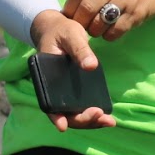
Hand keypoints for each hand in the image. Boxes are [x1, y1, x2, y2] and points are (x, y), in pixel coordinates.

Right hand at [30, 10, 116, 131]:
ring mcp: (65, 92)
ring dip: (91, 122)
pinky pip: (82, 107)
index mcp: (45, 79)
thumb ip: (80, 50)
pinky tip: (107, 117)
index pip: (48, 103)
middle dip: (83, 120)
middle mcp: (53, 90)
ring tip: (109, 121)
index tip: (63, 126)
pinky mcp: (75, 90)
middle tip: (101, 116)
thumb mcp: (71, 35)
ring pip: (75, 114)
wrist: (60, 28)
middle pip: (65, 113)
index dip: (55, 116)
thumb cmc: (61, 30)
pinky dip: (93, 115)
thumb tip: (91, 66)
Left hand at [62, 0, 154, 41]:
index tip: (69, 16)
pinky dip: (107, 36)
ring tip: (94, 29)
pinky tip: (108, 32)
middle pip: (86, 9)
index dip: (70, 8)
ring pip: (99, 23)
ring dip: (93, 31)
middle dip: (79, 22)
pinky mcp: (136, 14)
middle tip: (80, 26)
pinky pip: (114, 31)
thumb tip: (69, 8)